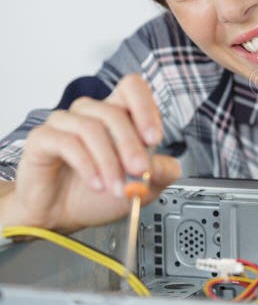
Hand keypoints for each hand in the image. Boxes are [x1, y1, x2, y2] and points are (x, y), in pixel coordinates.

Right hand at [6, 74, 180, 232]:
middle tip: (139, 171)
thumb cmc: (98, 195)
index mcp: (118, 115)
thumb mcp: (142, 187)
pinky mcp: (43, 138)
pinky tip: (96, 183)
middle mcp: (91, 113)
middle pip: (114, 112)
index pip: (132, 87)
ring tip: (116, 187)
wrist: (61, 217)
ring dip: (109, 161)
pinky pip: (66, 142)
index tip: (154, 138)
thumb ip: (161, 173)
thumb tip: (168, 166)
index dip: (146, 107)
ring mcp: (65, 123)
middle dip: (131, 145)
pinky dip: (86, 165)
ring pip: (91, 128)